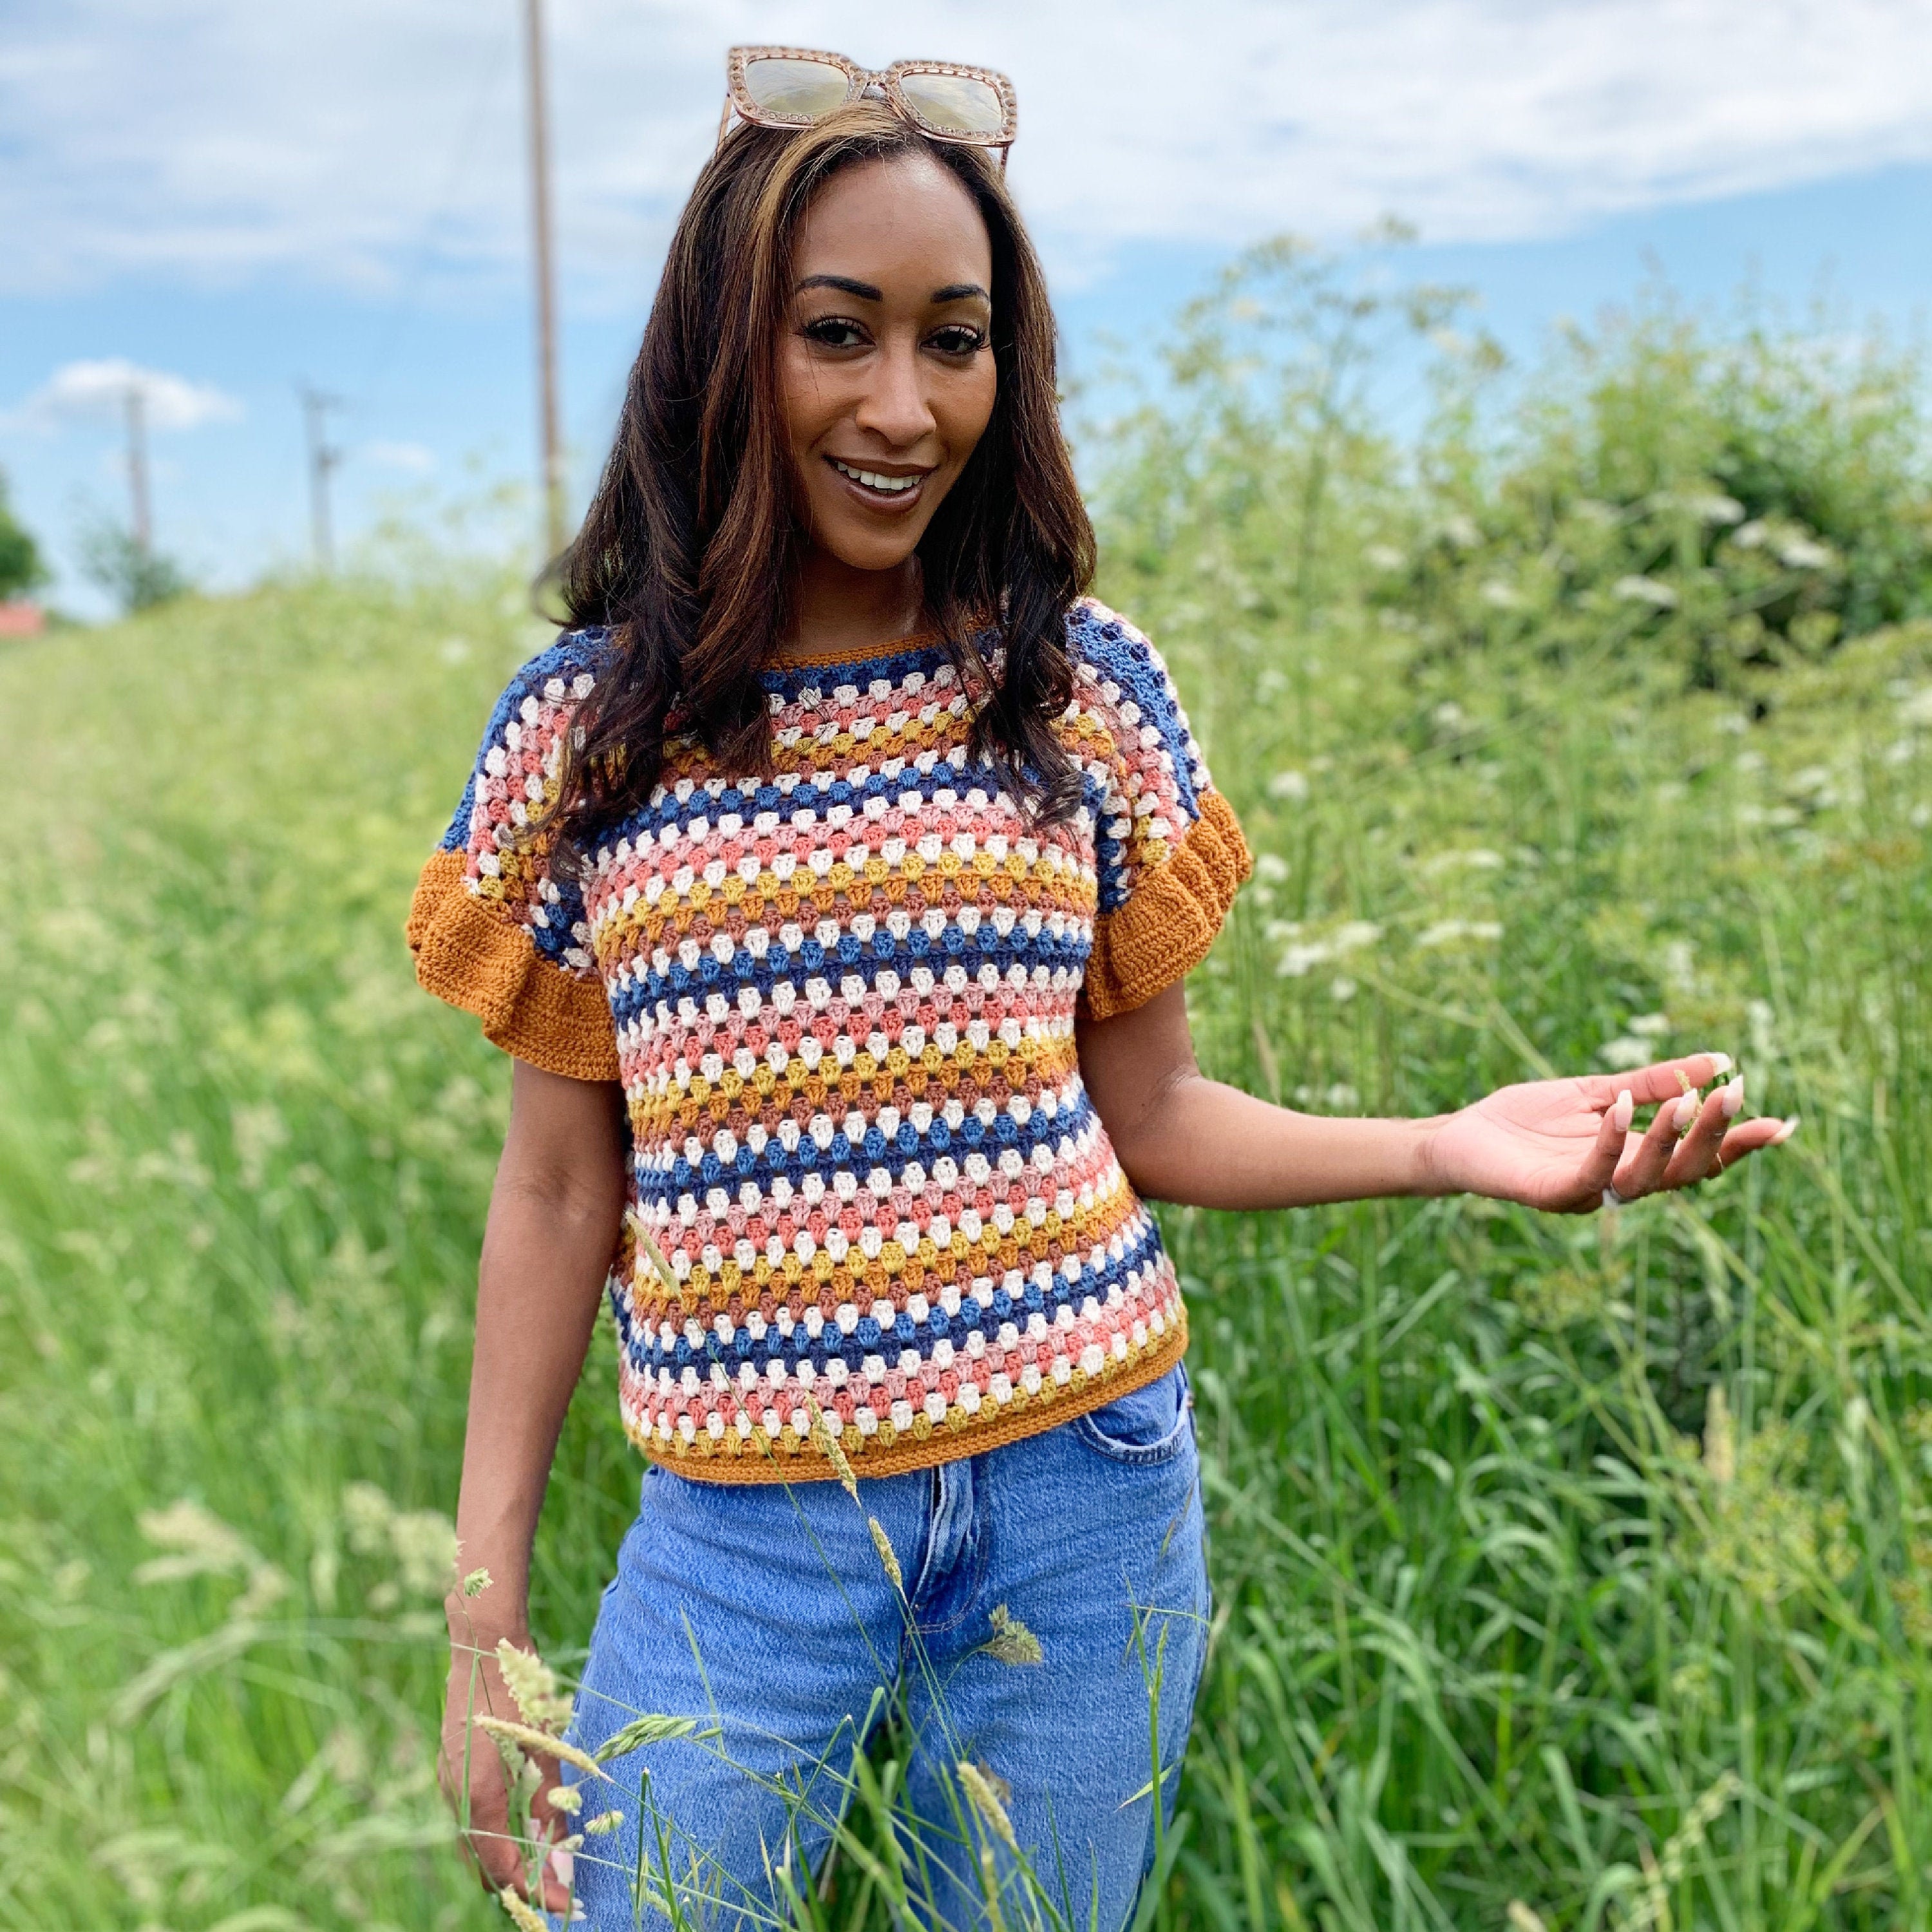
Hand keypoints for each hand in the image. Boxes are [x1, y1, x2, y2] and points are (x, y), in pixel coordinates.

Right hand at [439, 1625, 573, 1914]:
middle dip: (517, 1884)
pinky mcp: (451, 1768)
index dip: (534, 1891)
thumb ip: (551, 1814)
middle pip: (482, 1866)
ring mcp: (450, 1782)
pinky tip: (516, 1826)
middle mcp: (457, 1797)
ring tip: (541, 1865)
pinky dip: (492, 1834)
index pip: (502, 1869)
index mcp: (479, 1797)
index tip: (564, 1904)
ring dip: (504, 1861)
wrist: (483, 1645)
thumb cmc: (521, 1693)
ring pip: (473, 1843)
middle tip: (555, 1890)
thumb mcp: (546, 1753)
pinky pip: (469, 1818)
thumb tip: (564, 1871)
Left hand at [1423, 1053, 1796, 1213]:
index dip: (1739, 1145)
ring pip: (1644, 1179)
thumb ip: (1653, 1081)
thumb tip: (1719, 1061)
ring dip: (1668, 1139)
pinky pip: (1590, 1174)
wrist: (1460, 1136)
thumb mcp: (1598, 1092)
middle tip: (1736, 1097)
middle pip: (1683, 1173)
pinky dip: (1611, 1141)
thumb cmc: (1526, 1119)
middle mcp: (1619, 1184)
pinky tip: (1622, 1108)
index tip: (1783, 1125)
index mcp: (1636, 1161)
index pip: (1698, 1159)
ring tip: (1686, 1100)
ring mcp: (1587, 1193)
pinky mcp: (1550, 1194)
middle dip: (1713, 1137)